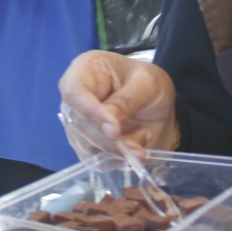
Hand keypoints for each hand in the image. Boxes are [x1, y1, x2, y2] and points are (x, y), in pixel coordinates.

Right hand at [59, 50, 177, 151]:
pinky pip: (94, 160)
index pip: (74, 92)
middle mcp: (75, 97)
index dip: (91, 112)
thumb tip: (109, 126)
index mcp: (86, 70)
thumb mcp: (147, 83)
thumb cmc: (150, 83)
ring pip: (87, 146)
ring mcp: (77, 122)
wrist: (157, 103)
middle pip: (79, 124)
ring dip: (119, 149)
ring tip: (144, 134)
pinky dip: (117, 159)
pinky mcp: (86, 144)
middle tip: (143, 137)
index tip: (115, 130)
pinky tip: (135, 145)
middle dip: (111, 139)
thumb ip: (127, 101)